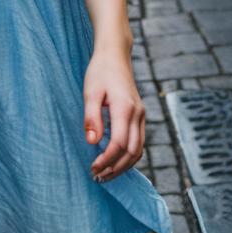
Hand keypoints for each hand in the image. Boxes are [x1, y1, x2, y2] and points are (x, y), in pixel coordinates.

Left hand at [83, 47, 144, 181]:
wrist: (115, 55)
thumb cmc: (100, 71)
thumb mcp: (90, 92)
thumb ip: (91, 118)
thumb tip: (91, 142)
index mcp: (125, 108)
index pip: (119, 144)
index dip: (106, 160)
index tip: (92, 167)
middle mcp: (137, 114)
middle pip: (132, 152)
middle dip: (115, 168)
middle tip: (97, 177)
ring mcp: (141, 116)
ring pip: (138, 150)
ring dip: (123, 166)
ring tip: (105, 174)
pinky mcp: (140, 116)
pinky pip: (139, 143)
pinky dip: (128, 156)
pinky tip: (114, 161)